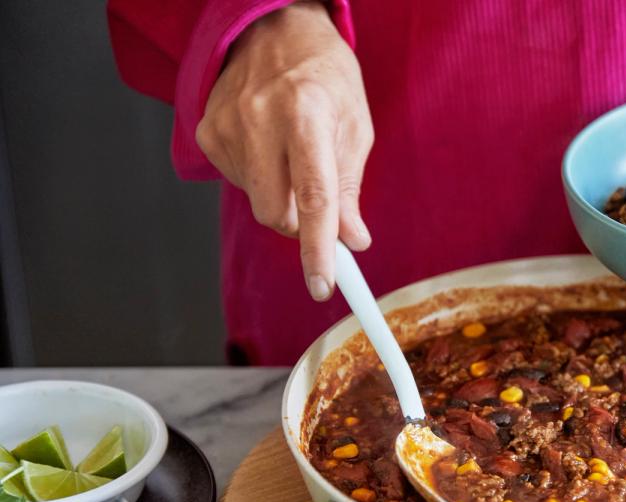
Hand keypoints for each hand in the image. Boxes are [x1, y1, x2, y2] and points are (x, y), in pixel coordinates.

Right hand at [196, 0, 372, 300]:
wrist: (272, 28)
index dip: (319, 249)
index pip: (313, 198)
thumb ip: (349, 188)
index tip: (324, 285)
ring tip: (292, 153)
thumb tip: (352, 240)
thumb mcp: (354, 126)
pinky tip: (268, 146)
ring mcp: (227, 126)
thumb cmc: (322, 74)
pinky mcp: (207, 133)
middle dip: (302, 224)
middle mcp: (260, 119)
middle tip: (319, 206)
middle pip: (277, 213)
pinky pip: (239, 183)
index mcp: (306, 115)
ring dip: (282, 196)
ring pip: (258, 202)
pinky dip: (260, 178)